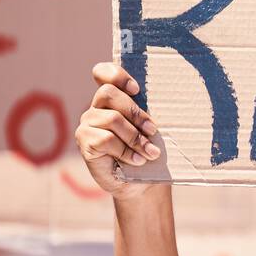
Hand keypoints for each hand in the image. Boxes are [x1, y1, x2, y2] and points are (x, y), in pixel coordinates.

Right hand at [75, 63, 162, 199]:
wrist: (140, 183)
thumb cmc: (148, 150)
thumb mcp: (151, 129)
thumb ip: (150, 112)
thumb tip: (171, 101)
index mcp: (113, 98)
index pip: (102, 73)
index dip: (117, 75)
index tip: (137, 89)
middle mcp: (96, 107)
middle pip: (108, 93)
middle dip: (135, 112)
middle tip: (153, 130)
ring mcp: (88, 123)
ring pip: (111, 118)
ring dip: (135, 137)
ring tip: (151, 152)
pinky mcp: (84, 141)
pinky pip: (105, 139)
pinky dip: (125, 151)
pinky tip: (137, 161)